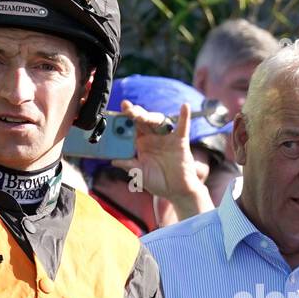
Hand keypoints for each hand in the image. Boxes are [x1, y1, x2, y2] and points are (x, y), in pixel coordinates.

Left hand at [112, 100, 211, 219]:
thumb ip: (129, 166)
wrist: (177, 191)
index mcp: (141, 143)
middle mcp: (153, 137)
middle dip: (135, 114)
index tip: (117, 113)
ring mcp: (166, 138)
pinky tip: (184, 106)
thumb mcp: (140, 174)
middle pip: (143, 120)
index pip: (131, 127)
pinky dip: (184, 117)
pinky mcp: (180, 141)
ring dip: (150, 116)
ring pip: (158, 121)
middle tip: (127, 110)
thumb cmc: (158, 182)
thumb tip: (113, 161)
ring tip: (140, 116)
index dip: (124, 120)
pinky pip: (183, 127)